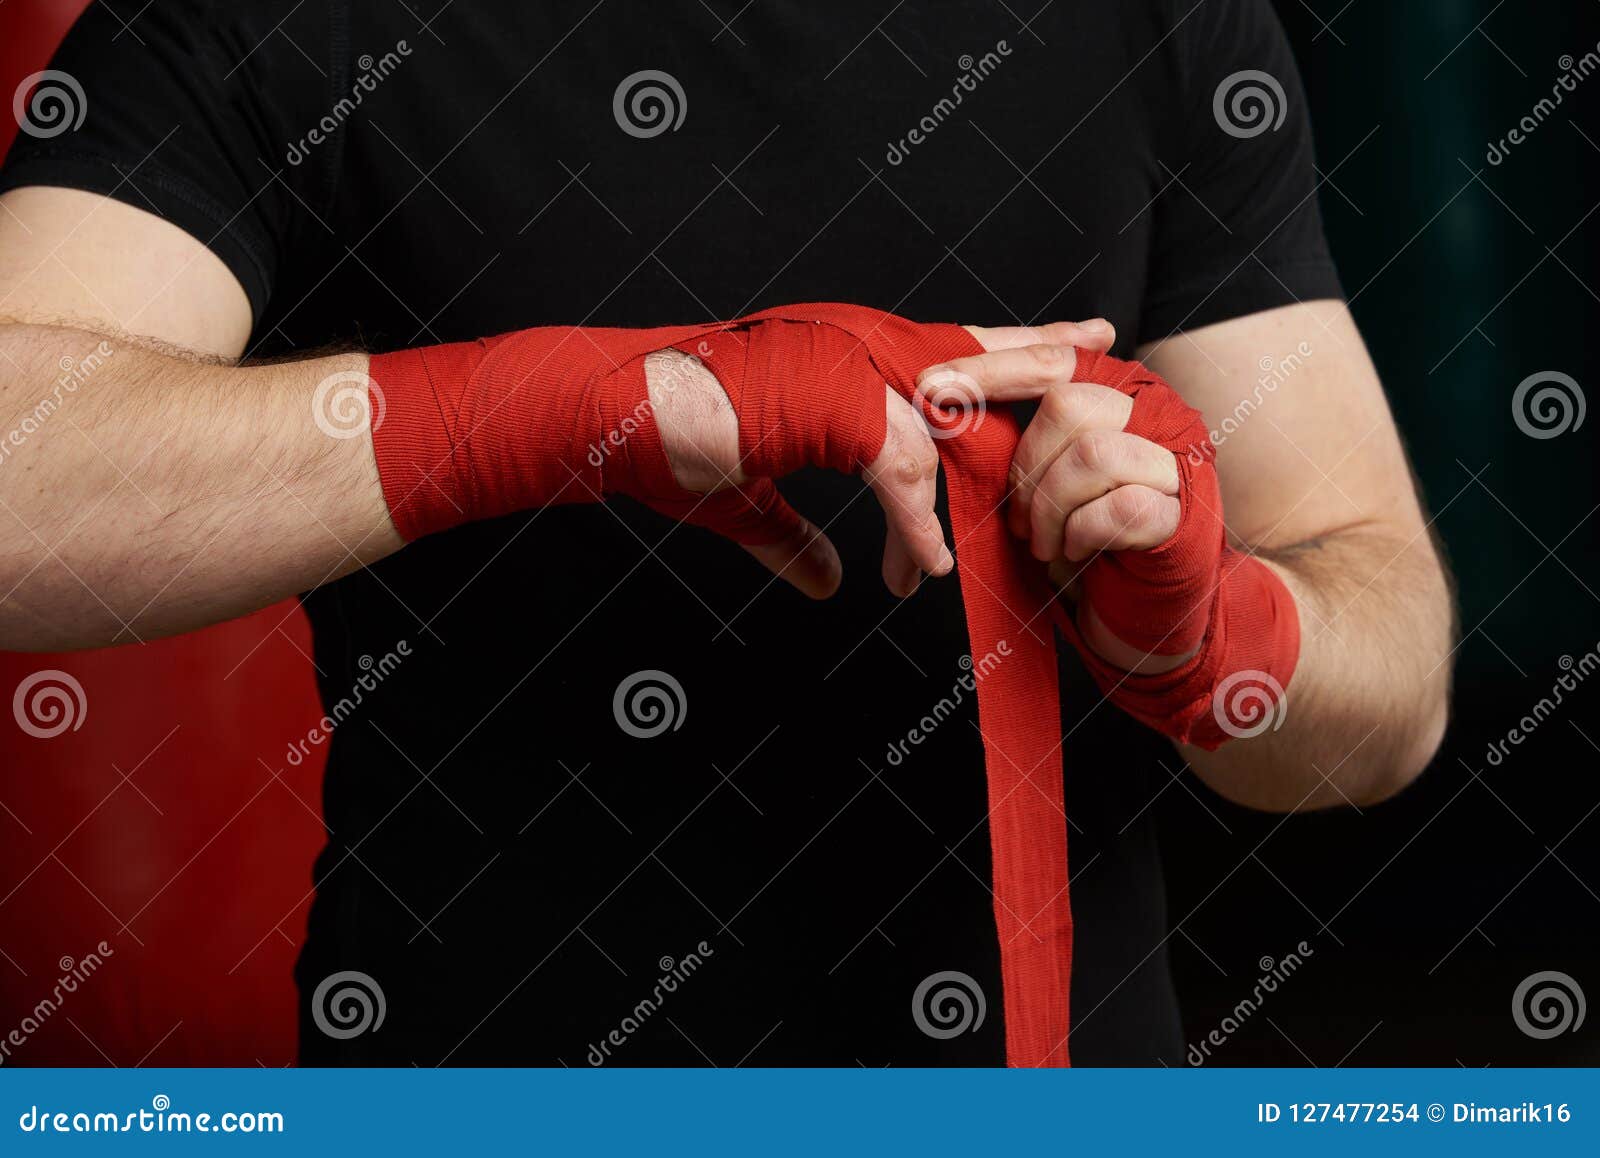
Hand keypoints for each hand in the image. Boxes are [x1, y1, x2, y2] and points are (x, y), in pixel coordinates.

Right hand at [647, 318, 1118, 599]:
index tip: (1052, 348)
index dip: (998, 350)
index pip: (939, 348)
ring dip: (1003, 435)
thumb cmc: (670, 444)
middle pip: (968, 349)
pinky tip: (916, 572)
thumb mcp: (750, 501)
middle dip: (1038, 352)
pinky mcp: (832, 406)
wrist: (613, 417)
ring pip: (953, 401)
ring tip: (1059, 456)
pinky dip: (911, 528)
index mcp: (840, 354)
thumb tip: (832, 583)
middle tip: (1104, 343)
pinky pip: (899, 472)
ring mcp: (845, 367)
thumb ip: (799, 539)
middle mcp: (852, 345)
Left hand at [913, 322, 1199, 674]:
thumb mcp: (1045, 470)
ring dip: (1049, 508)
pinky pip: (1118, 507)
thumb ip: (1017, 423)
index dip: (991, 370)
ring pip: (1092, 455)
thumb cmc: (1084, 529)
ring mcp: (1174, 460)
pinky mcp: (1180, 513)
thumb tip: (946, 379)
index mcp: (1119, 390)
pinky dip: (1080, 535)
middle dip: (1025, 466)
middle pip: (1069, 405)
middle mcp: (1156, 412)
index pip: (1055, 361)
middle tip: (1016, 517)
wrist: (1139, 602)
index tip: (931, 387)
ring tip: (1042, 541)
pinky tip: (1074, 551)